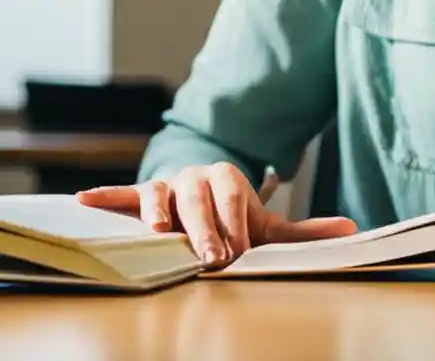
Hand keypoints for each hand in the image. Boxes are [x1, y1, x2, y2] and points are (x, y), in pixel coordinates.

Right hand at [75, 162, 356, 267]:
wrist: (200, 196)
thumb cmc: (232, 217)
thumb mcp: (265, 225)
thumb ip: (303, 232)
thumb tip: (351, 229)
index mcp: (227, 178)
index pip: (232, 198)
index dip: (235, 223)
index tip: (237, 252)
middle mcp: (194, 176)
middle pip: (197, 198)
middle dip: (203, 228)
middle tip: (210, 257)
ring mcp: (165, 185)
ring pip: (159, 194)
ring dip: (159, 213)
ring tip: (159, 233)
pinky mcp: (138, 196)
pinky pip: (120, 195)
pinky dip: (103, 196)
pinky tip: (83, 200)